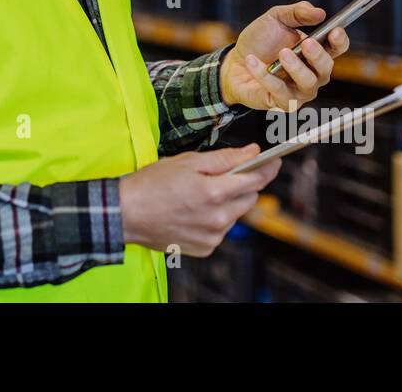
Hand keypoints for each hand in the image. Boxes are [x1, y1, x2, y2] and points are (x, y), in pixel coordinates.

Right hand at [119, 144, 280, 255]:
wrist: (126, 213)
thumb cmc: (152, 184)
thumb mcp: (187, 161)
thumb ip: (224, 158)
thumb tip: (251, 152)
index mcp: (214, 193)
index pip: (255, 179)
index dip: (268, 167)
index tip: (275, 160)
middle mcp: (218, 218)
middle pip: (250, 198)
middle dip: (243, 184)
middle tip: (223, 175)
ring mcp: (212, 236)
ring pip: (236, 214)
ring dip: (228, 201)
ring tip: (201, 194)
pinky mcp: (205, 248)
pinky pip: (222, 229)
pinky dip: (216, 218)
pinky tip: (195, 210)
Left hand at [219, 1, 348, 110]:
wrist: (234, 63)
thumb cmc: (259, 42)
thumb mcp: (276, 19)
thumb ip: (297, 12)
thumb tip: (319, 12)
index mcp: (315, 51)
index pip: (337, 48)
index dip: (340, 41)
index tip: (334, 31)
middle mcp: (313, 73)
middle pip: (326, 68)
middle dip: (318, 56)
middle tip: (306, 43)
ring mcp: (300, 90)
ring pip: (308, 83)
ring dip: (296, 67)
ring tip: (282, 53)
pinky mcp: (284, 103)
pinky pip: (280, 91)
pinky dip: (265, 76)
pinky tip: (253, 61)